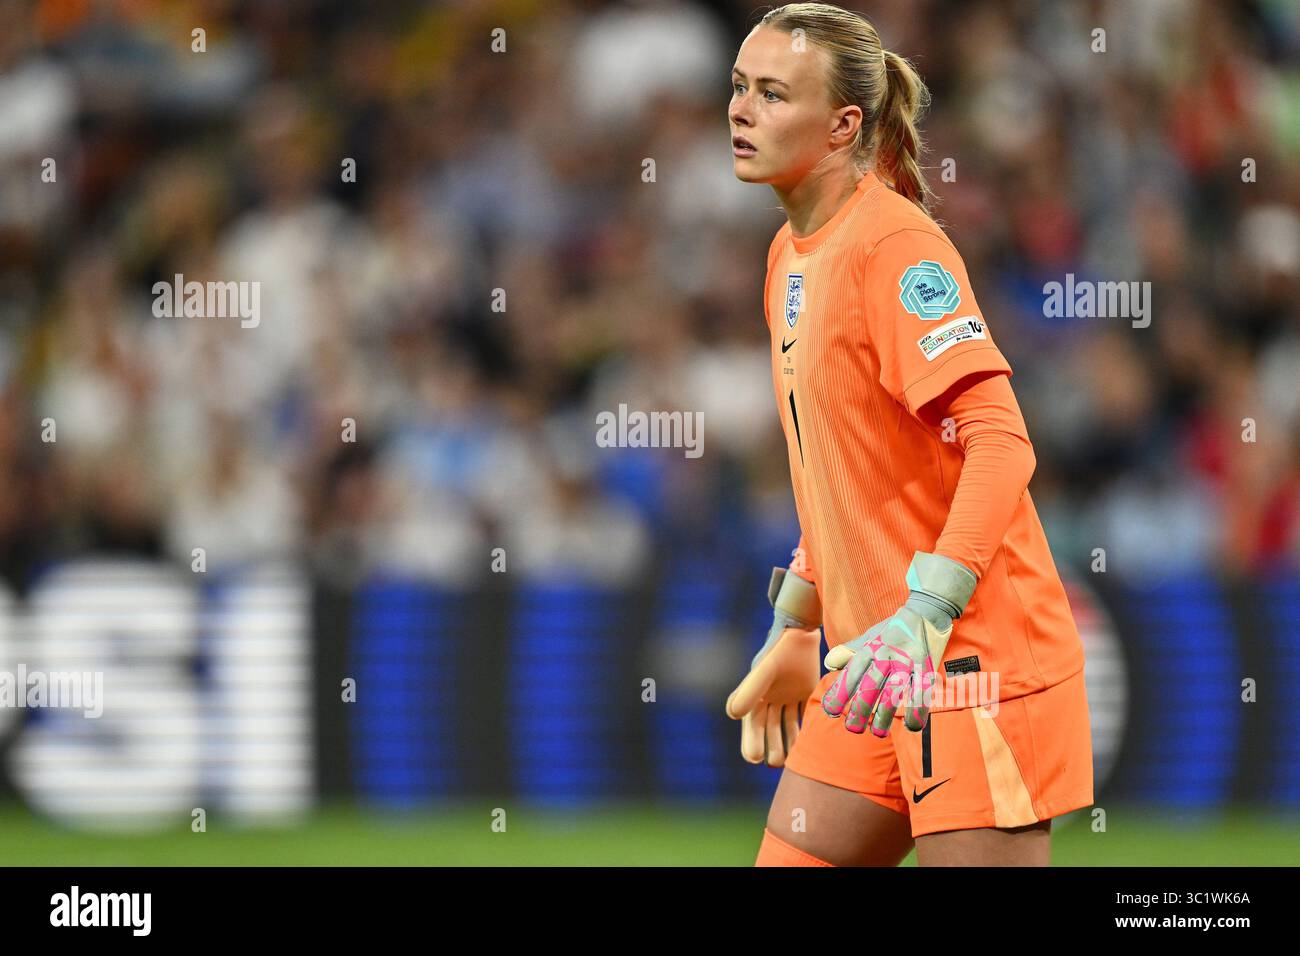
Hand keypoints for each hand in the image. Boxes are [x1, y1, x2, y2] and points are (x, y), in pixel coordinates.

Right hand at [726, 568, 820, 766]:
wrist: (801, 631)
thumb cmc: (779, 650)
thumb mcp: (764, 671)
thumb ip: (750, 690)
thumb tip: (731, 716)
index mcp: (755, 695)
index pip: (751, 724)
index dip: (751, 742)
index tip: (754, 759)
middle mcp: (769, 698)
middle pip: (769, 729)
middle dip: (771, 746)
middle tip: (775, 763)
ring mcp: (787, 697)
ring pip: (787, 726)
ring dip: (789, 742)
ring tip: (793, 760)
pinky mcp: (805, 693)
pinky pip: (804, 716)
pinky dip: (806, 729)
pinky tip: (811, 744)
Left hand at [821, 599, 951, 736]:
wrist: (927, 610)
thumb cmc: (894, 628)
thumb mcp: (869, 636)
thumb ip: (850, 651)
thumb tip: (829, 663)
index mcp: (870, 648)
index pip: (850, 674)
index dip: (839, 694)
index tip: (831, 711)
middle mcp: (886, 655)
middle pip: (869, 688)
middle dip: (859, 711)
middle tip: (853, 729)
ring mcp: (907, 662)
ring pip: (892, 695)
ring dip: (884, 717)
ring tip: (878, 733)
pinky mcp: (926, 668)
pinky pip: (921, 694)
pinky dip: (916, 712)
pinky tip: (911, 726)